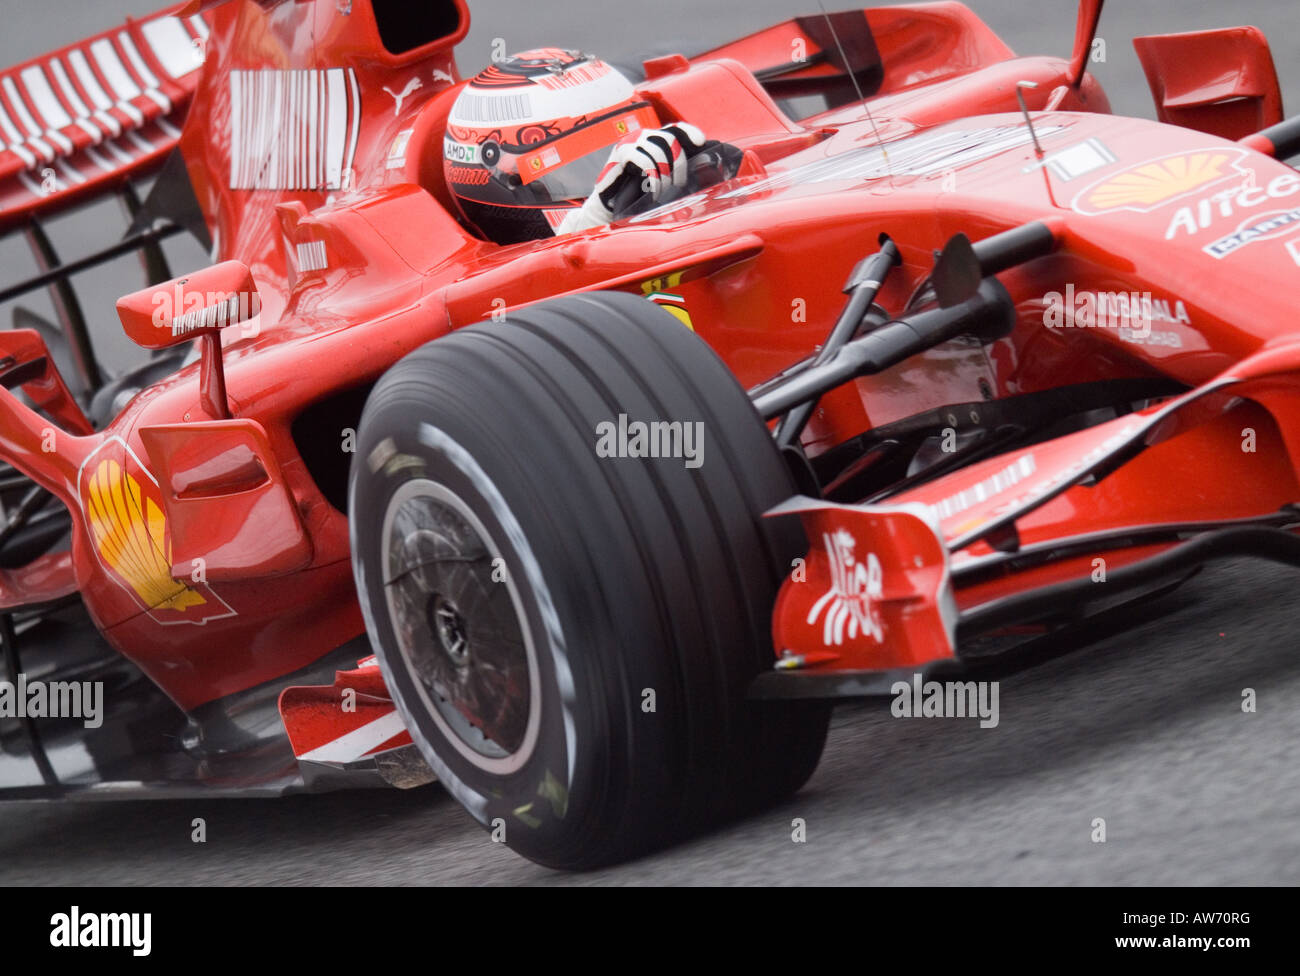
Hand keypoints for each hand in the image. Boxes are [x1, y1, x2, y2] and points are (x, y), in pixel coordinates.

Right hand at [558, 123, 706, 233]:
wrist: (608, 205)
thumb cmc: (635, 193)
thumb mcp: (658, 179)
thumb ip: (673, 170)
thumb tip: (698, 171)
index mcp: (653, 140)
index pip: (676, 128)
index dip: (689, 132)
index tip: (700, 142)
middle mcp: (642, 136)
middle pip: (671, 140)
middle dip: (679, 164)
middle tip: (677, 186)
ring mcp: (630, 142)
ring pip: (658, 150)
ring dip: (664, 175)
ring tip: (660, 192)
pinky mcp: (620, 154)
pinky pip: (644, 160)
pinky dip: (652, 177)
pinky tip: (651, 190)